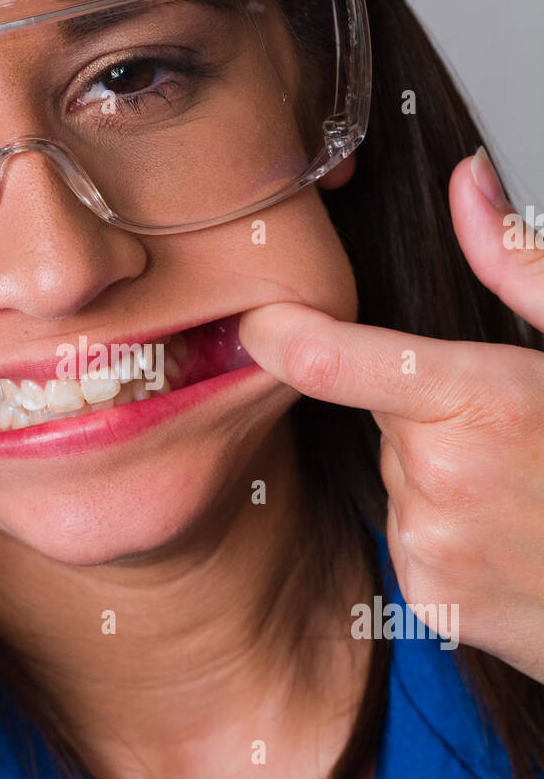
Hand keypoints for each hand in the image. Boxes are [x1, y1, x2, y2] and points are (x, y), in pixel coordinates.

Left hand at [238, 149, 543, 681]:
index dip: (281, 334)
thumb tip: (469, 184)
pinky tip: (506, 533)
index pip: (330, 361)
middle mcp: (440, 477)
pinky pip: (410, 536)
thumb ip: (519, 264)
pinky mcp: (429, 594)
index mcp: (479, 402)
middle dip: (423, 415)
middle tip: (503, 435)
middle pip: (384, 419)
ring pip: (397, 478)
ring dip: (438, 474)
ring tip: (517, 490)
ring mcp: (431, 543)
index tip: (261, 322)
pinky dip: (444, 527)